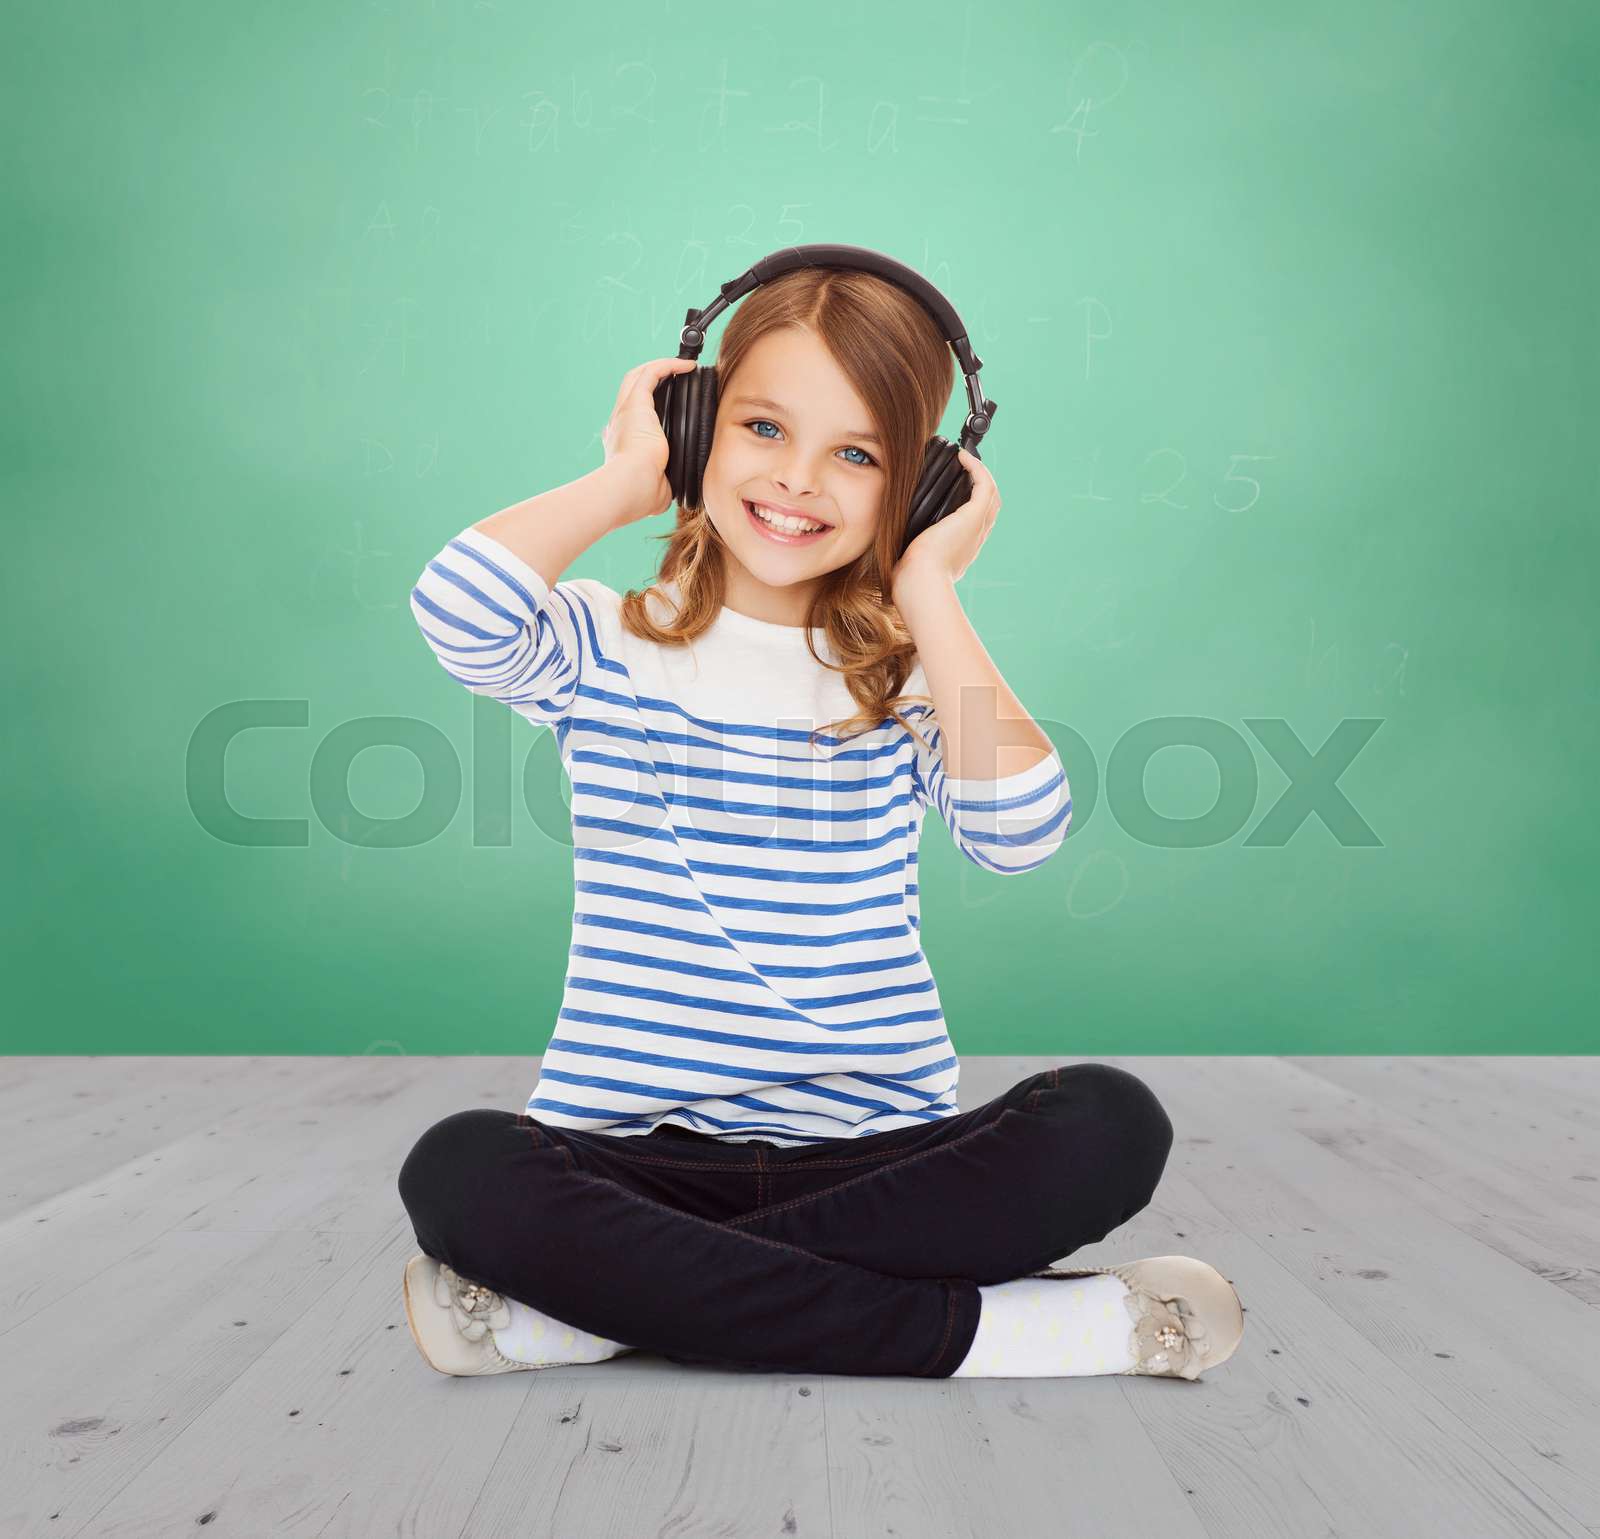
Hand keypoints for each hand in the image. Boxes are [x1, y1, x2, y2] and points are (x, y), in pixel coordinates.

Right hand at [600, 356, 698, 525]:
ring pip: (638, 377)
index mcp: (622, 443)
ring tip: (682, 366)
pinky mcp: (635, 404)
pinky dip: (669, 365)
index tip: (668, 407)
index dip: (648, 408)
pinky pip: (652, 373)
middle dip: (653, 379)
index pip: (632, 418)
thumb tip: (674, 486)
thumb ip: (665, 483)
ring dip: (660, 367)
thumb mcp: (656, 490)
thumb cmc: (639, 494)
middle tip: (675, 377)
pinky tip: (687, 366)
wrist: (627, 487)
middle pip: (632, 390)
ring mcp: (625, 412)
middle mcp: (620, 423)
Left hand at [890, 446, 999, 596]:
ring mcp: (977, 528)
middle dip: (978, 483)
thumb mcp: (910, 561)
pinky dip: (976, 467)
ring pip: (990, 493)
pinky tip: (961, 457)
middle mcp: (974, 539)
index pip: (975, 521)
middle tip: (961, 467)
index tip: (953, 486)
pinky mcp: (973, 516)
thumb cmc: (910, 580)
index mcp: (961, 550)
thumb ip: (908, 549)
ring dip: (979, 472)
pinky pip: (984, 484)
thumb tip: (891, 543)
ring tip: (962, 458)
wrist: (920, 583)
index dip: (969, 501)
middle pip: (989, 505)